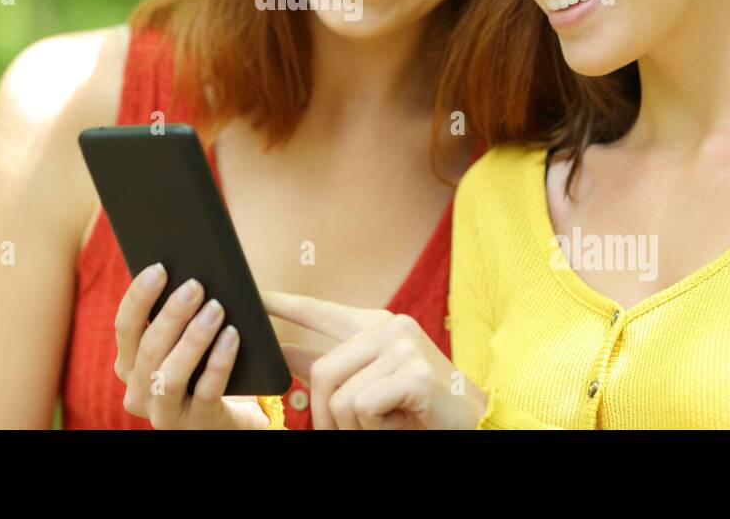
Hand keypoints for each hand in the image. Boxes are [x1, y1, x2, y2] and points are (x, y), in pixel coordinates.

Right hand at [114, 264, 270, 428]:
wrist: (224, 417)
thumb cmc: (201, 369)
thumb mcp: (183, 343)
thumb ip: (178, 317)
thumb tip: (190, 277)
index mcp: (129, 365)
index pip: (125, 327)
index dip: (139, 297)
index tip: (159, 268)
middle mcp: (138, 392)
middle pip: (148, 348)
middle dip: (172, 314)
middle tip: (196, 285)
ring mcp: (164, 413)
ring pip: (170, 375)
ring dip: (193, 338)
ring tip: (216, 309)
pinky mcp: (195, 425)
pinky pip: (205, 392)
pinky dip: (218, 363)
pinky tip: (232, 338)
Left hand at [263, 291, 487, 429]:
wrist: (474, 425)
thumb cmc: (419, 409)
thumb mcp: (371, 385)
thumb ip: (333, 365)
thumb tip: (285, 353)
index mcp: (378, 325)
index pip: (320, 311)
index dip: (284, 305)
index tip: (254, 296)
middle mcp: (389, 327)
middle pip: (321, 370)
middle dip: (325, 414)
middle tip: (346, 432)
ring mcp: (403, 346)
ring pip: (340, 394)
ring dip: (353, 426)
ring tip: (383, 425)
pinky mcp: (413, 372)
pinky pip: (362, 407)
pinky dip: (373, 428)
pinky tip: (400, 421)